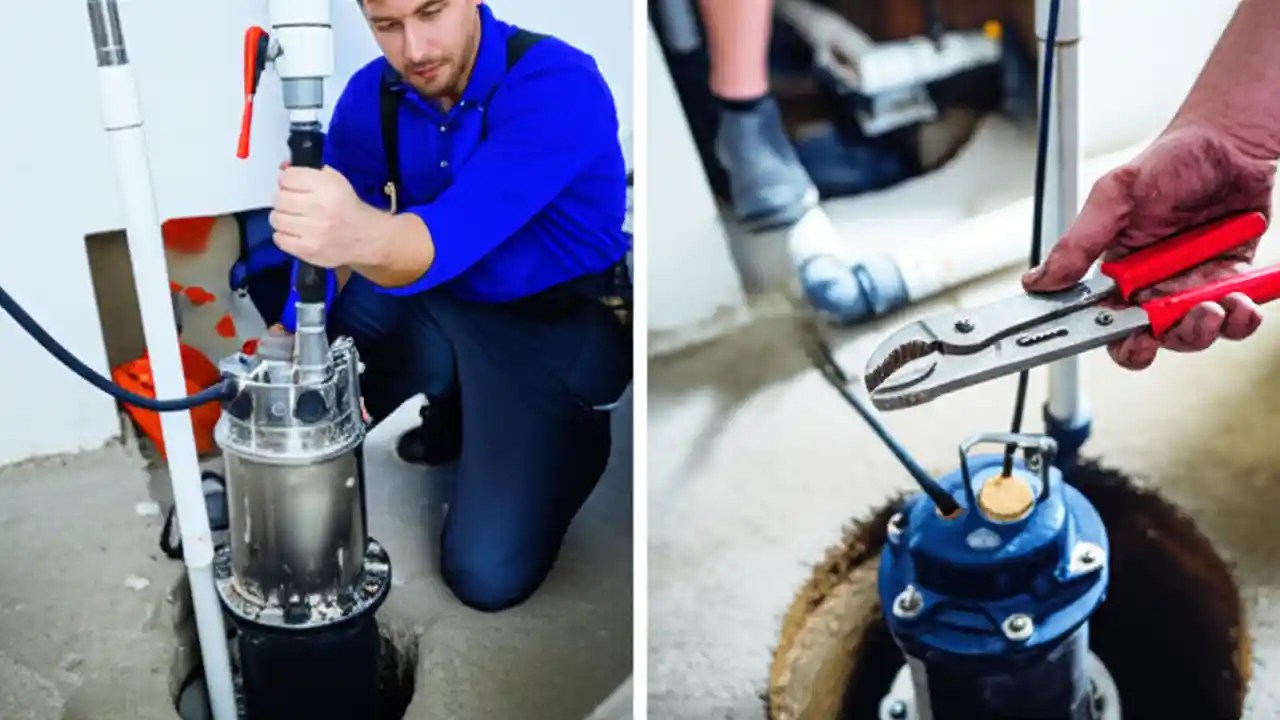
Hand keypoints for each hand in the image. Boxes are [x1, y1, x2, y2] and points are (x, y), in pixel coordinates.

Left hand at [270, 165, 379, 267]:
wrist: (366, 237)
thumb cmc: (347, 206)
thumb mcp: (334, 180)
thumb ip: (306, 173)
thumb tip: (281, 169)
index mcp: (327, 186)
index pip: (287, 178)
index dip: (287, 181)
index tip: (293, 186)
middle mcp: (319, 208)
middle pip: (279, 198)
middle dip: (284, 199)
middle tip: (293, 204)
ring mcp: (313, 231)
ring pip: (276, 219)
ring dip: (282, 217)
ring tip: (294, 219)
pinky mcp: (308, 250)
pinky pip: (279, 239)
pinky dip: (284, 235)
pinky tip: (295, 233)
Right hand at [1023, 124, 1275, 368]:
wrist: (1231, 143)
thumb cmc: (1170, 161)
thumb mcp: (1114, 196)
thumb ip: (1078, 242)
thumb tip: (1038, 280)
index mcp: (1118, 271)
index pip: (1108, 322)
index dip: (1119, 340)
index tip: (1135, 337)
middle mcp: (1153, 284)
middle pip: (1155, 337)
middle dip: (1172, 338)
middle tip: (1183, 319)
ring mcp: (1192, 284)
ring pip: (1196, 333)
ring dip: (1210, 329)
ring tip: (1218, 305)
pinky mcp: (1230, 280)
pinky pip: (1235, 316)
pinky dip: (1241, 318)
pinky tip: (1240, 301)